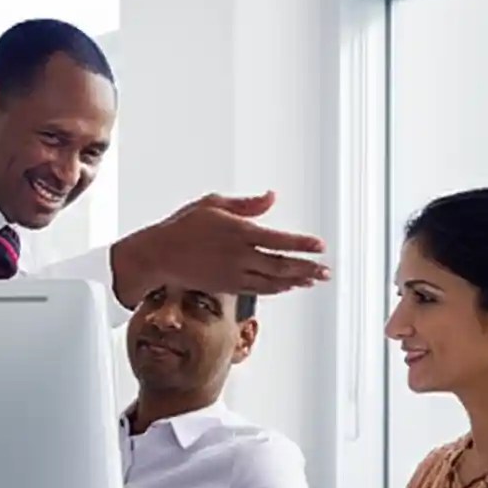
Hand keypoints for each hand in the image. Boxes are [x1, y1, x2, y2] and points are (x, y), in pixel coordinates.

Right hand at [111, 191, 329, 307]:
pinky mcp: (228, 286)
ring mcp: (234, 274)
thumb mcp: (213, 203)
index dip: (302, 245)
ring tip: (314, 280)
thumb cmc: (185, 225)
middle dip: (307, 269)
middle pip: (281, 266)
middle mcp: (238, 256)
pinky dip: (278, 288)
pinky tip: (290, 286)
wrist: (160, 254)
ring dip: (296, 281)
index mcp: (238, 233)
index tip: (320, 246)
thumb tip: (272, 197)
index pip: (278, 240)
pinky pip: (260, 289)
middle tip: (327, 271)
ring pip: (273, 282)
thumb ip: (246, 204)